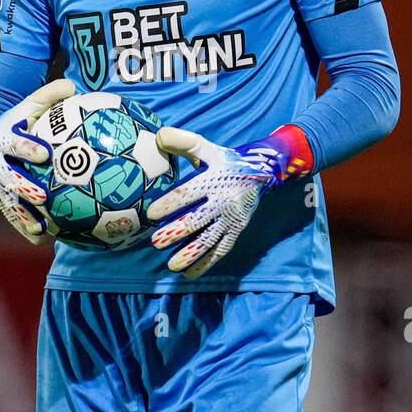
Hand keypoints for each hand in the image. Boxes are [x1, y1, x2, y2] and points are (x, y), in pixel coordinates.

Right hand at [0, 78, 76, 243]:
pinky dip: (25, 227)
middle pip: (10, 178)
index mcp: (4, 140)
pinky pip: (13, 215)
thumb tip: (72, 85)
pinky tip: (42, 239)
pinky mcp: (0, 198)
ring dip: (24, 217)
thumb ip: (48, 96)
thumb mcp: (27, 106)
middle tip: (42, 197)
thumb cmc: (14, 122)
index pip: (15, 144)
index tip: (43, 154)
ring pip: (10, 202)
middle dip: (24, 188)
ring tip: (41, 229)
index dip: (27, 148)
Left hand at [145, 124, 312, 278]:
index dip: (170, 203)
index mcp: (213, 179)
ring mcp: (231, 219)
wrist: (260, 172)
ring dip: (190, 254)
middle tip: (156, 242)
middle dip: (176, 232)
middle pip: (198, 220)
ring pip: (209, 240)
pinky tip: (189, 274)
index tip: (151, 214)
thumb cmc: (223, 161)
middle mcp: (223, 201)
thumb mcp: (206, 147)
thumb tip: (159, 137)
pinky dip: (206, 263)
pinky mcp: (236, 231)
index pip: (189, 193)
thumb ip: (183, 142)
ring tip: (172, 265)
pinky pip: (221, 250)